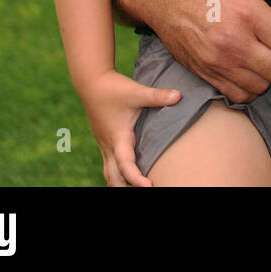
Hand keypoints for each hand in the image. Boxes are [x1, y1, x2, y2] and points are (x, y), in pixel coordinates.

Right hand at [79, 70, 181, 186]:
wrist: (91, 82)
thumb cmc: (114, 88)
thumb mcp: (137, 91)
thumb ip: (158, 96)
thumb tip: (179, 96)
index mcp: (118, 137)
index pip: (125, 165)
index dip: (136, 178)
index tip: (148, 186)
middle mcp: (109, 145)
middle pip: (113, 177)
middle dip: (125, 188)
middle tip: (148, 189)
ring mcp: (105, 144)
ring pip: (109, 173)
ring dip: (120, 183)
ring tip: (137, 187)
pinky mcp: (105, 141)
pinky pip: (109, 164)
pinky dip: (117, 174)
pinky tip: (128, 177)